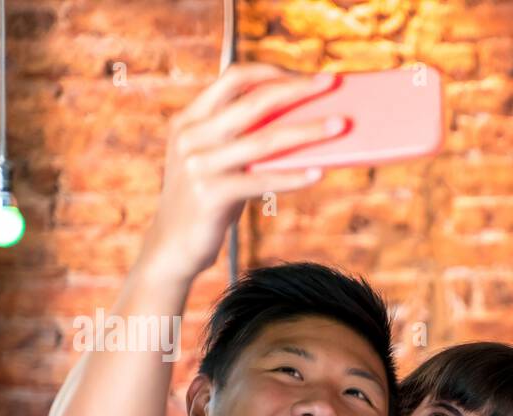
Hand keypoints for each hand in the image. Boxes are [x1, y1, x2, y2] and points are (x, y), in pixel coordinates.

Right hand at [140, 64, 348, 280]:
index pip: (233, 79)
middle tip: (331, 83)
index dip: (271, 71)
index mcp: (189, 119)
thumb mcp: (217, 164)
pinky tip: (319, 172)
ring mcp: (198, 164)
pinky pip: (262, 181)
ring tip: (340, 125)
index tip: (306, 75)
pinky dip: (293, 176)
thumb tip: (301, 126)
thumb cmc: (206, 203)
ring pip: (264, 140)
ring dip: (308, 130)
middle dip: (297, 90)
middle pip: (254, 101)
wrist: (172, 248)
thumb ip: (242, 142)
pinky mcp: (210, 194)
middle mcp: (190, 136)